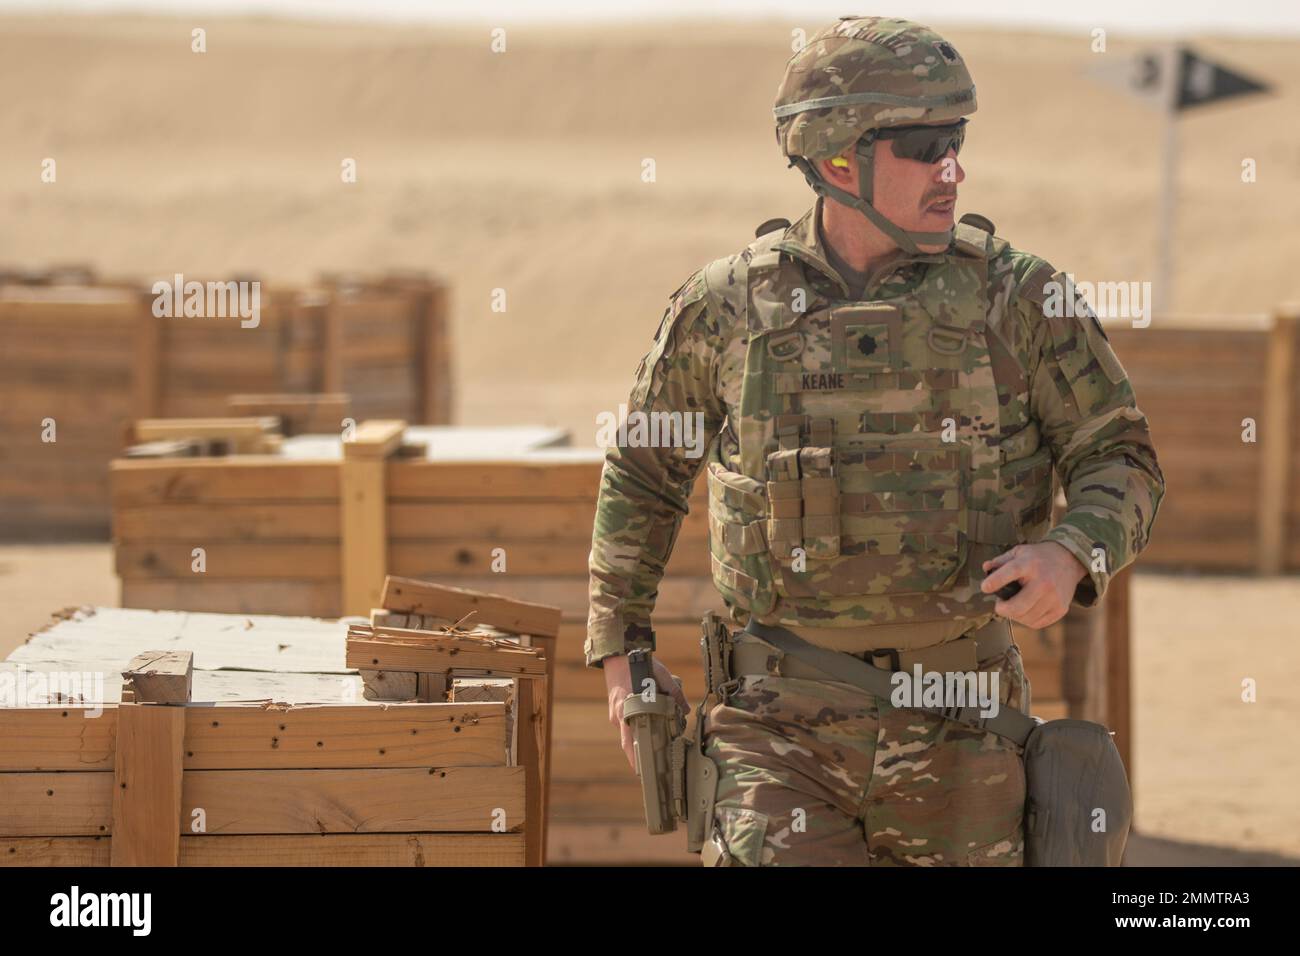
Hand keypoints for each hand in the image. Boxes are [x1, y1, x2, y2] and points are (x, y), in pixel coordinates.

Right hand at [603, 654, 689, 771]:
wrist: (617, 652)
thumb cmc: (638, 664)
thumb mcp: (661, 675)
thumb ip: (674, 693)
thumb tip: (685, 709)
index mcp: (627, 709)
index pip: (628, 741)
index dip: (635, 758)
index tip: (640, 772)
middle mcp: (619, 714)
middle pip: (627, 741)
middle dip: (637, 755)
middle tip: (647, 769)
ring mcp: (615, 711)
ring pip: (627, 730)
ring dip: (637, 737)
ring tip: (652, 747)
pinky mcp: (615, 706)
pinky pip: (625, 721)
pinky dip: (634, 725)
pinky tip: (644, 725)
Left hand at [980, 542, 1087, 629]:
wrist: (1069, 561)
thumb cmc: (1038, 558)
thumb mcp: (1019, 552)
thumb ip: (1000, 561)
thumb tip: (985, 567)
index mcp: (1030, 565)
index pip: (1011, 572)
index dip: (995, 581)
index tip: (985, 588)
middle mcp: (1044, 582)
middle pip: (1017, 606)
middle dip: (1002, 609)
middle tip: (1000, 605)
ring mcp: (1054, 598)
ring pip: (1025, 618)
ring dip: (1014, 615)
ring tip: (1014, 604)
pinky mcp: (1060, 609)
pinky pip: (1036, 623)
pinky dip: (1026, 619)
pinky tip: (1026, 609)